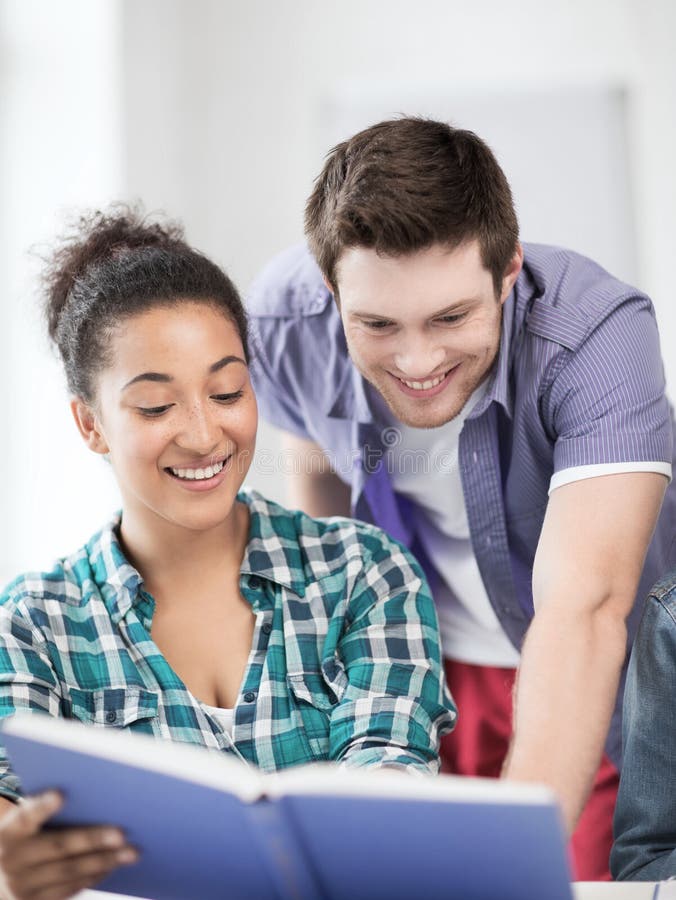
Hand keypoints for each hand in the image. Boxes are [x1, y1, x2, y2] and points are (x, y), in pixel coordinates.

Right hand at [0, 791, 137, 899]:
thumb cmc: (24, 840)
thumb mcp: (24, 825)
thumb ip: (46, 811)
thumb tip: (94, 792)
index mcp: (10, 831)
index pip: (26, 815)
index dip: (43, 806)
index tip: (61, 794)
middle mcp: (12, 859)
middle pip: (58, 847)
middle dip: (93, 839)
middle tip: (122, 833)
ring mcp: (22, 886)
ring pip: (69, 872)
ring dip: (103, 862)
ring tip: (131, 852)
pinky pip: (69, 890)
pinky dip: (94, 876)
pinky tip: (113, 865)